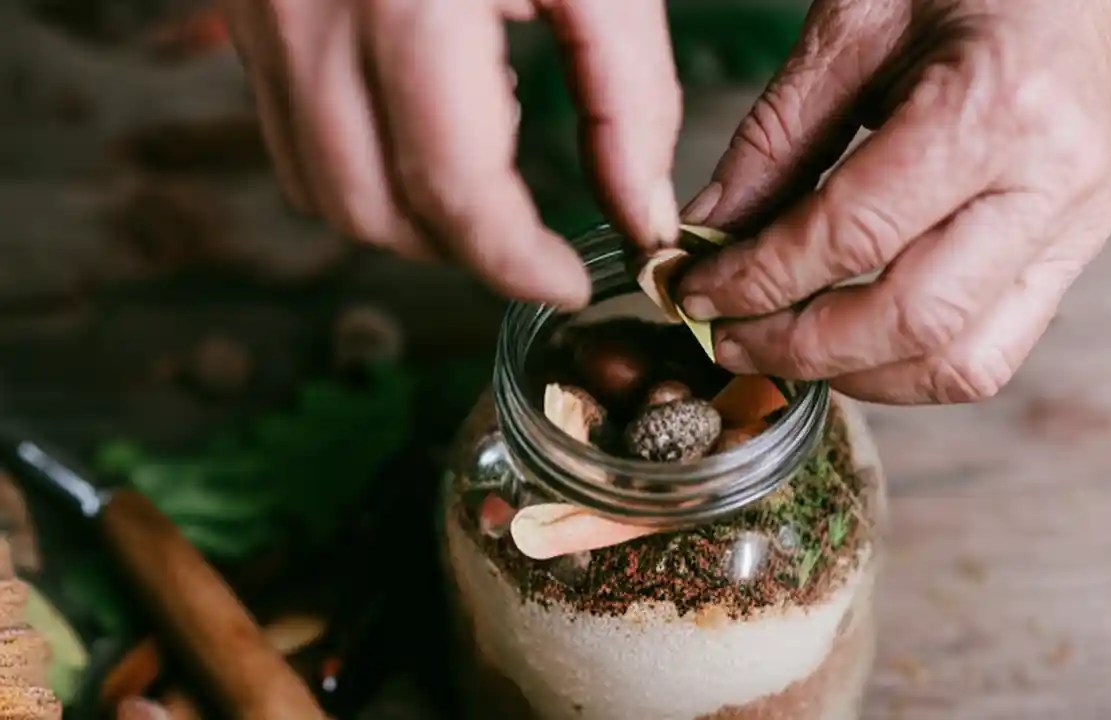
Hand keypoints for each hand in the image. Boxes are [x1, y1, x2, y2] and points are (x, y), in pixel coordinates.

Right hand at [218, 0, 683, 309]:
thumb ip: (629, 98)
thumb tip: (643, 216)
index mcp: (409, 3)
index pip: (453, 191)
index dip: (517, 262)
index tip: (570, 281)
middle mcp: (313, 18)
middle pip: (377, 210)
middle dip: (464, 252)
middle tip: (536, 244)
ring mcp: (263, 18)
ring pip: (322, 190)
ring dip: (408, 223)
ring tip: (485, 197)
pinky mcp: (249, 13)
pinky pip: (292, 139)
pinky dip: (362, 171)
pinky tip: (424, 138)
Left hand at [677, 0, 1110, 403]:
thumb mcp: (854, 28)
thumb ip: (777, 135)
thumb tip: (706, 230)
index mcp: (996, 107)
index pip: (855, 233)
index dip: (759, 279)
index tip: (694, 293)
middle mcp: (1051, 185)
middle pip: (912, 320)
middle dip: (798, 347)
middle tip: (724, 340)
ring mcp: (1074, 231)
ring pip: (959, 364)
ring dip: (853, 375)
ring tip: (778, 350)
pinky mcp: (1072, 258)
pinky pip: (988, 355)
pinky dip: (904, 368)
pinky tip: (846, 344)